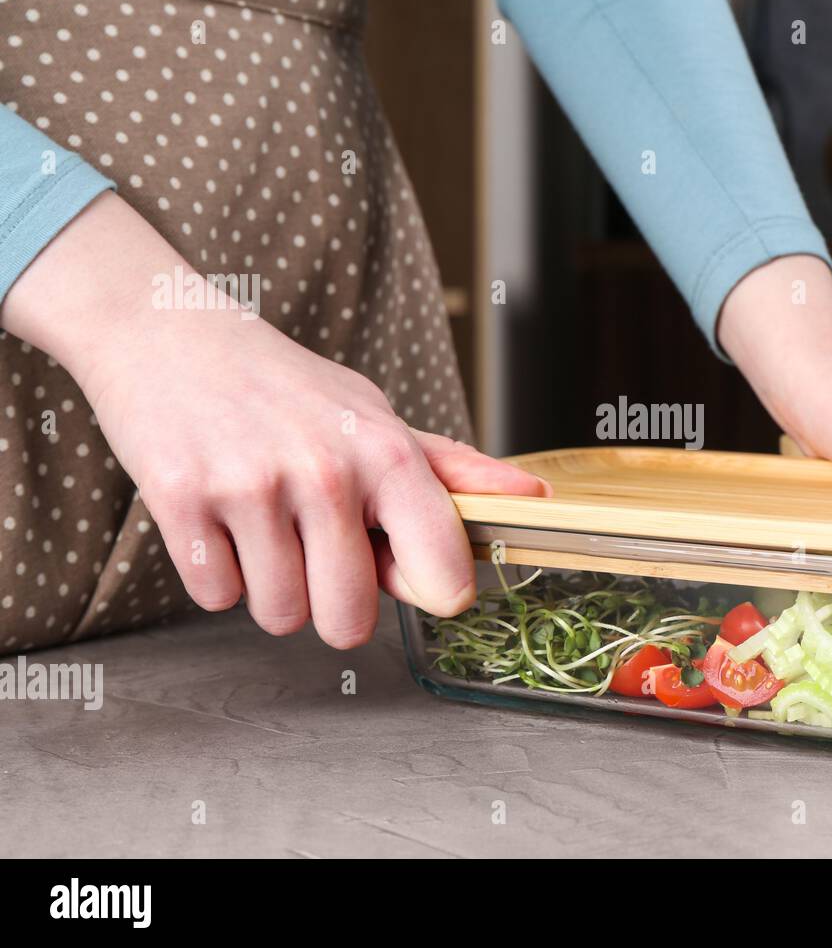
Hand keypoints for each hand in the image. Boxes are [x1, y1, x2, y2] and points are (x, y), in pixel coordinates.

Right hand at [2, 193, 547, 645]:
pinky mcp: (182, 501)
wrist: (171, 336)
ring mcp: (252, 487)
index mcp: (388, 454)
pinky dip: (218, 572)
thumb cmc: (288, 389)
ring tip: (264, 523)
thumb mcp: (377, 417)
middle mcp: (326, 472)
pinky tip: (220, 517)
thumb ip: (454, 470)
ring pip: (280, 616)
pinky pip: (217, 597)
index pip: (443, 577)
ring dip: (272, 586)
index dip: (426, 590)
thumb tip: (534, 496)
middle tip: (314, 546)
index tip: (405, 571)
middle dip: (332, 602)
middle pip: (349, 623)